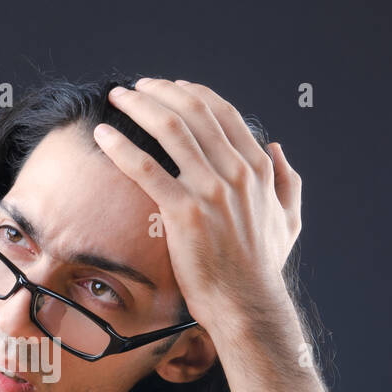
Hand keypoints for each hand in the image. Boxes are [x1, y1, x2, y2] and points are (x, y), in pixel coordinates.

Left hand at [94, 77, 301, 322]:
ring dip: (138, 106)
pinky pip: (146, 168)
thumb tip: (276, 147)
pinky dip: (121, 146)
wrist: (247, 305)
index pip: (223, 112)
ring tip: (117, 98)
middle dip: (159, 91)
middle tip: (136, 87)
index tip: (170, 87)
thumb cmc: (263, 268)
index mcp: (259, 168)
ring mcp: (210, 191)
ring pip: (169, 129)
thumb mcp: (289, 220)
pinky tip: (102, 135)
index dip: (193, 93)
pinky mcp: (184, 213)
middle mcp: (236, 173)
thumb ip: (288, 180)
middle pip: (193, 111)